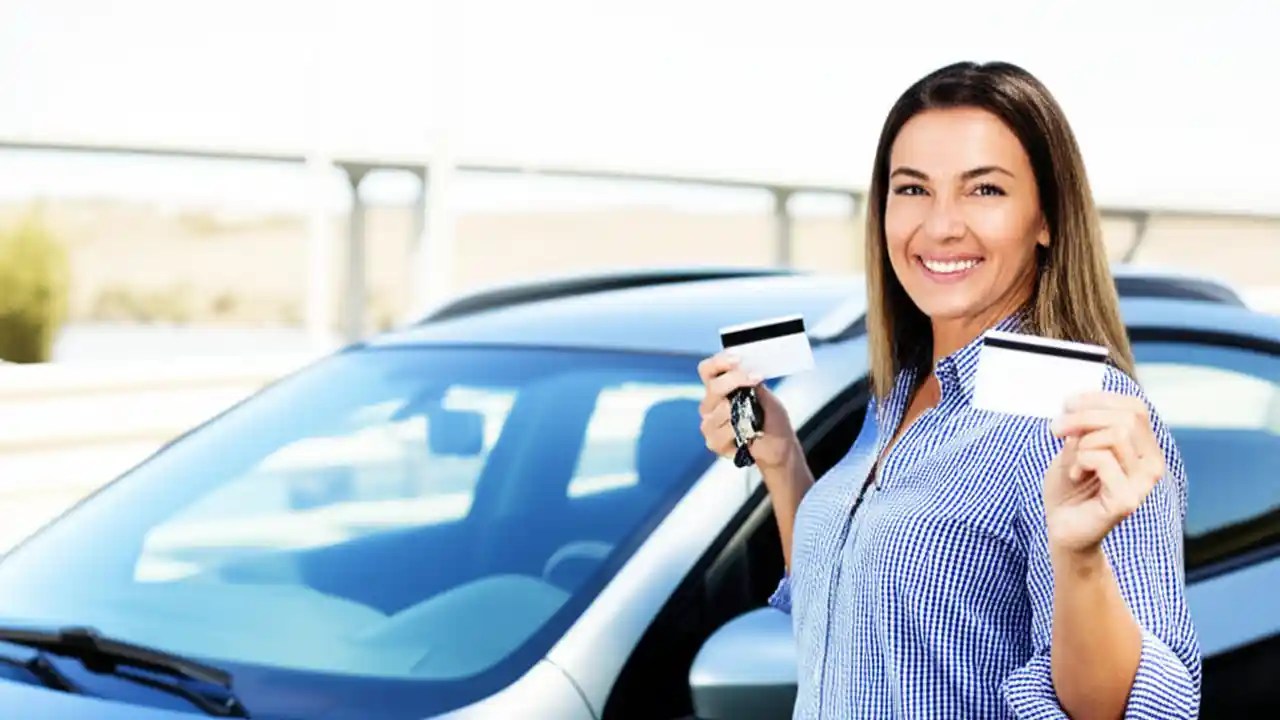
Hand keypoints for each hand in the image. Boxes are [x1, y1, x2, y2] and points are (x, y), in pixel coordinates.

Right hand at [697, 353, 798, 470]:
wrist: (780, 446)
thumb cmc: (770, 419)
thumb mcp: (765, 395)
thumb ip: (751, 382)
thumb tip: (746, 368)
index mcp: (720, 388)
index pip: (708, 370)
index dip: (719, 362)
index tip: (738, 358)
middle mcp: (710, 404)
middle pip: (714, 387)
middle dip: (736, 380)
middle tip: (756, 378)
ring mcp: (709, 424)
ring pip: (720, 410)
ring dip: (742, 412)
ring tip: (756, 418)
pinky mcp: (713, 442)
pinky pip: (723, 432)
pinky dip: (740, 432)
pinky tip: (749, 435)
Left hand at [1043, 391, 1164, 554]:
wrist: (1061, 528)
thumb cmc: (1069, 488)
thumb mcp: (1074, 447)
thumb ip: (1085, 426)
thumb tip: (1081, 402)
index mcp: (1144, 448)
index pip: (1135, 408)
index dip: (1099, 398)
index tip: (1067, 404)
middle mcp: (1152, 464)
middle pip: (1127, 417)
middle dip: (1083, 416)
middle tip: (1056, 429)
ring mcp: (1143, 484)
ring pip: (1116, 434)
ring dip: (1082, 442)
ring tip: (1072, 462)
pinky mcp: (1127, 500)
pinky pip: (1103, 459)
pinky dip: (1080, 461)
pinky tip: (1075, 476)